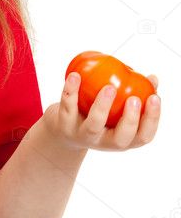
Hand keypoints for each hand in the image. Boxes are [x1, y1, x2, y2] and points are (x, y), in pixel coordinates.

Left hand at [43, 71, 160, 151]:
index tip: (155, 98)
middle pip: (120, 138)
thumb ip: (136, 96)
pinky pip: (67, 107)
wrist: (63, 131)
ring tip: (109, 87)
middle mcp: (104, 142)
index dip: (152, 119)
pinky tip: (75, 75)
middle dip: (130, 119)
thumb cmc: (99, 117)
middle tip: (134, 99)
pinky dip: (71, 91)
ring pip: (93, 125)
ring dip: (102, 106)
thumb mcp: (118, 111)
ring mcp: (83, 136)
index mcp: (122, 139)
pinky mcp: (64, 125)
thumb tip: (152, 79)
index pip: (143, 136)